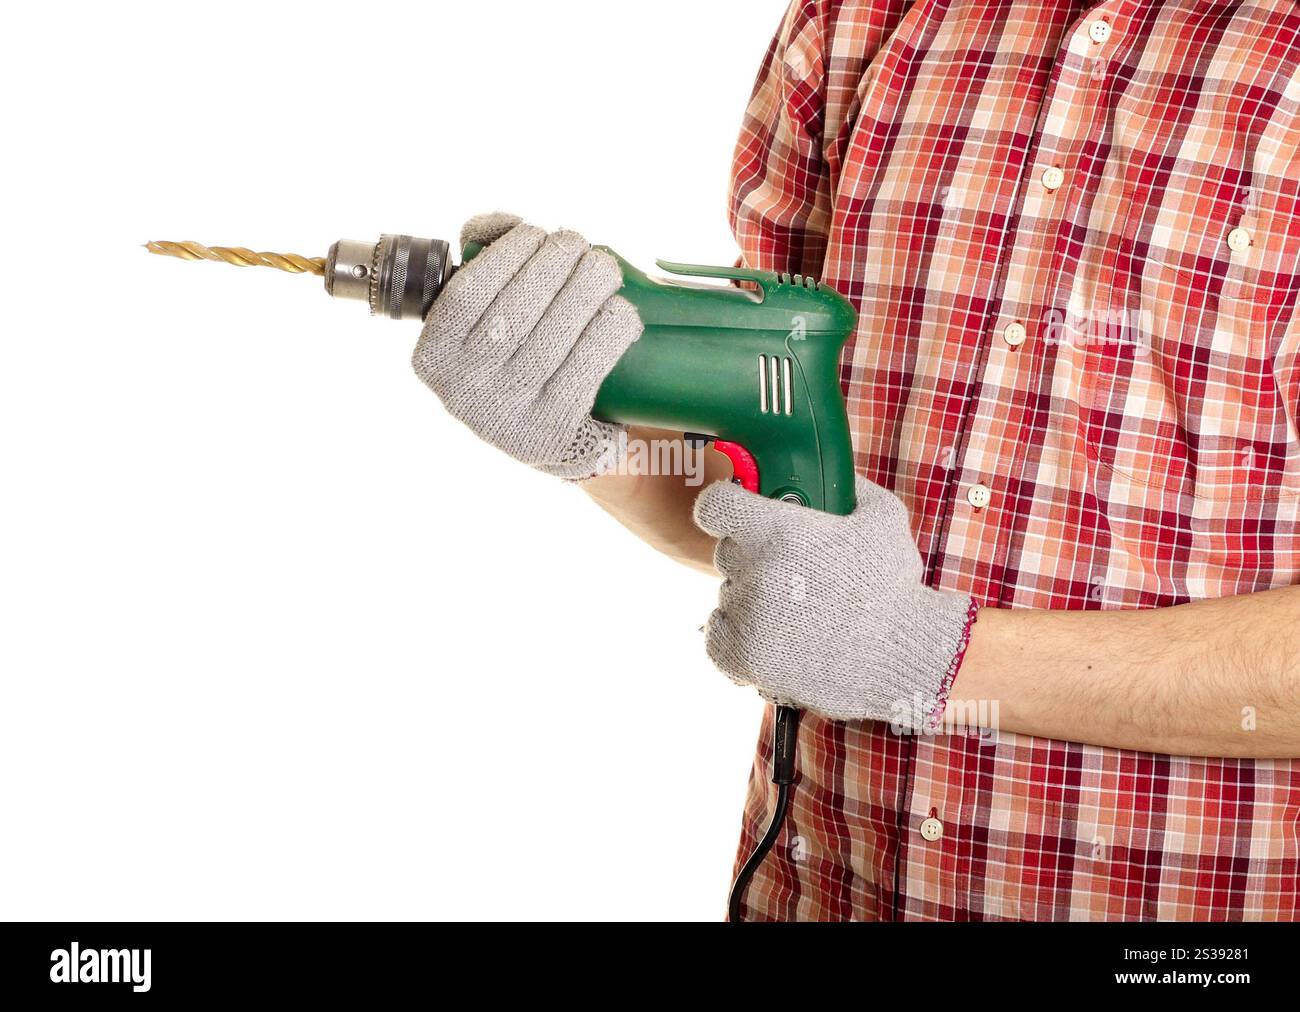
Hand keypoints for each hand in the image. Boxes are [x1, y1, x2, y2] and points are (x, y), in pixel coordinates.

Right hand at [412, 213, 642, 479]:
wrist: (541, 437)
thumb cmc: (511, 354)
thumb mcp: (480, 318)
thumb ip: (480, 259)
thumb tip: (509, 223)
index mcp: (436, 356)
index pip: (468, 293)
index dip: (507, 253)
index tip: (537, 233)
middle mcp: (464, 389)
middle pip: (517, 310)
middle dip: (555, 262)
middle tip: (578, 245)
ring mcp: (508, 413)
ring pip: (555, 333)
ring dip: (588, 286)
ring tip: (604, 269)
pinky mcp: (554, 428)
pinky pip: (589, 363)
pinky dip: (611, 328)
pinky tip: (622, 311)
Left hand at [693, 476, 978, 728]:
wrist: (903, 658)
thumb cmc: (895, 588)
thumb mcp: (884, 518)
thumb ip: (850, 486)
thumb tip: (834, 469)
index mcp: (778, 531)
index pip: (715, 506)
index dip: (722, 507)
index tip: (735, 512)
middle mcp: (755, 571)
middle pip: (727, 553)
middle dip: (753, 558)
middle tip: (793, 574)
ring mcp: (747, 616)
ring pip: (729, 595)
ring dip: (752, 599)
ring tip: (799, 614)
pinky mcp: (743, 656)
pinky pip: (718, 635)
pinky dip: (737, 636)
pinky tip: (774, 636)